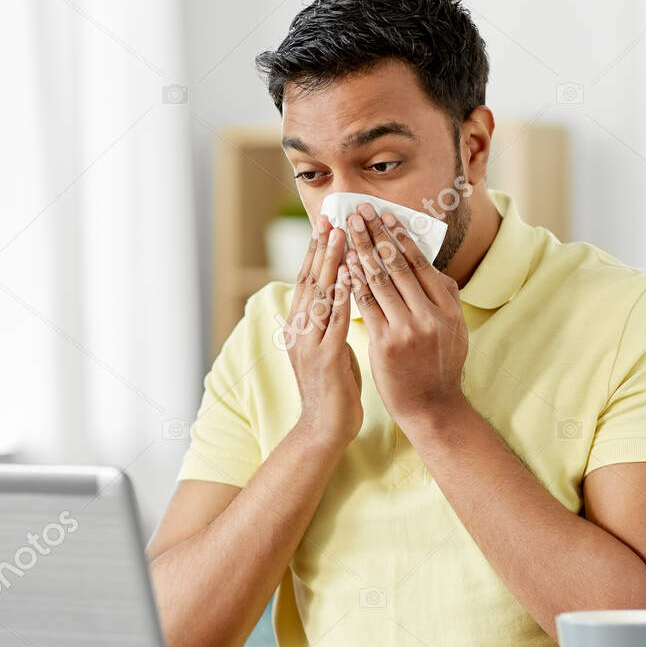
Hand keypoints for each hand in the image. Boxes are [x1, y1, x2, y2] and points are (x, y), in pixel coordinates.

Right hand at [283, 217, 361, 447]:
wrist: (325, 429)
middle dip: (321, 248)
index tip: (327, 225)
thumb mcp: (331, 348)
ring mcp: (308, 343)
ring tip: (340, 235)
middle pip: (309, 280)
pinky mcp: (323, 357)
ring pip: (318, 295)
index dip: (316, 252)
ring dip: (329, 263)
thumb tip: (344, 296)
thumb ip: (332, 323)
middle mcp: (299, 330)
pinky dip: (338, 295)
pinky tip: (346, 275)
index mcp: (300, 326)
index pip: (307, 281)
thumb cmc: (335, 389)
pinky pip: (332, 321)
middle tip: (331, 218)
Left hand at [343, 205, 468, 432]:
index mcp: (448, 307)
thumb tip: (428, 264)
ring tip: (347, 232)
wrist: (431, 406)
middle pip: (398, 266)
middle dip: (376, 235)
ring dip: (360, 252)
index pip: (420, 263)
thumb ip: (443, 296)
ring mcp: (408, 329)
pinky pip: (366, 305)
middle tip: (360, 213)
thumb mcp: (454, 328)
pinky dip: (353, 282)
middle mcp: (430, 315)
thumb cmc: (438, 364)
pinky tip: (342, 266)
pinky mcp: (386, 343)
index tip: (385, 216)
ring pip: (379, 281)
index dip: (400, 236)